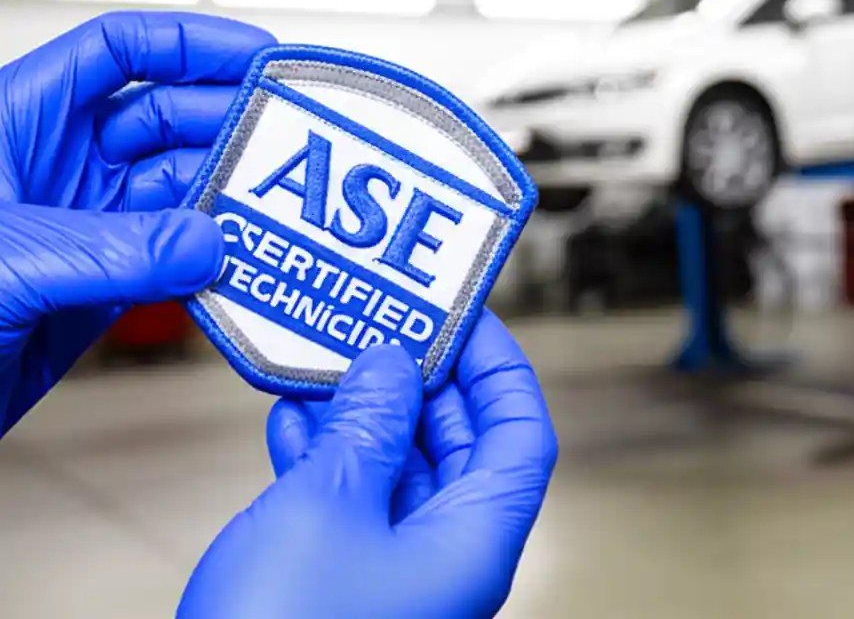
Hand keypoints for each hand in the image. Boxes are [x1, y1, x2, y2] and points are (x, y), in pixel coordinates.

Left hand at [0, 11, 274, 432]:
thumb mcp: (4, 262)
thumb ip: (109, 250)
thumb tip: (203, 244)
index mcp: (17, 123)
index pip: (119, 52)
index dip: (194, 43)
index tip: (262, 56)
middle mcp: (56, 167)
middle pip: (166, 120)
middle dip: (231, 127)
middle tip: (295, 146)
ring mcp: (82, 227)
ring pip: (179, 195)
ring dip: (231, 203)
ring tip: (281, 214)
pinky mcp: (96, 288)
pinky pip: (173, 261)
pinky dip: (214, 265)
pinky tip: (246, 268)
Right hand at [179, 310, 558, 618]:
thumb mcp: (330, 504)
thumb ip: (366, 426)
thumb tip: (393, 363)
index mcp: (477, 539)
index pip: (521, 433)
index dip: (500, 368)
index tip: (465, 310)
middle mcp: (448, 556)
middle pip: (457, 446)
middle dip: (419, 379)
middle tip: (381, 319)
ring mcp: (394, 575)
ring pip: (394, 472)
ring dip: (361, 413)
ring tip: (327, 353)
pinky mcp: (341, 588)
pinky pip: (347, 508)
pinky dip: (322, 458)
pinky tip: (288, 416)